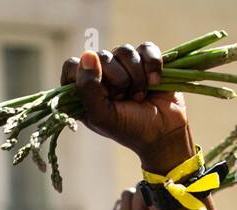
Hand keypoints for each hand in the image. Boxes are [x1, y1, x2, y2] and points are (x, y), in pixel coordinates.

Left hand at [60, 44, 190, 171]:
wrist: (164, 133)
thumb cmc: (130, 128)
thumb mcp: (102, 115)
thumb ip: (87, 88)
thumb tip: (88, 55)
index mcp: (85, 90)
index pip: (72, 65)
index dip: (87, 75)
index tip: (101, 93)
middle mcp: (103, 75)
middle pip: (101, 56)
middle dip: (117, 80)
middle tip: (124, 99)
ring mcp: (125, 66)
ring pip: (125, 51)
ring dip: (136, 76)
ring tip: (140, 96)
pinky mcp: (146, 60)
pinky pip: (146, 48)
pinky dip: (152, 65)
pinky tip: (155, 82)